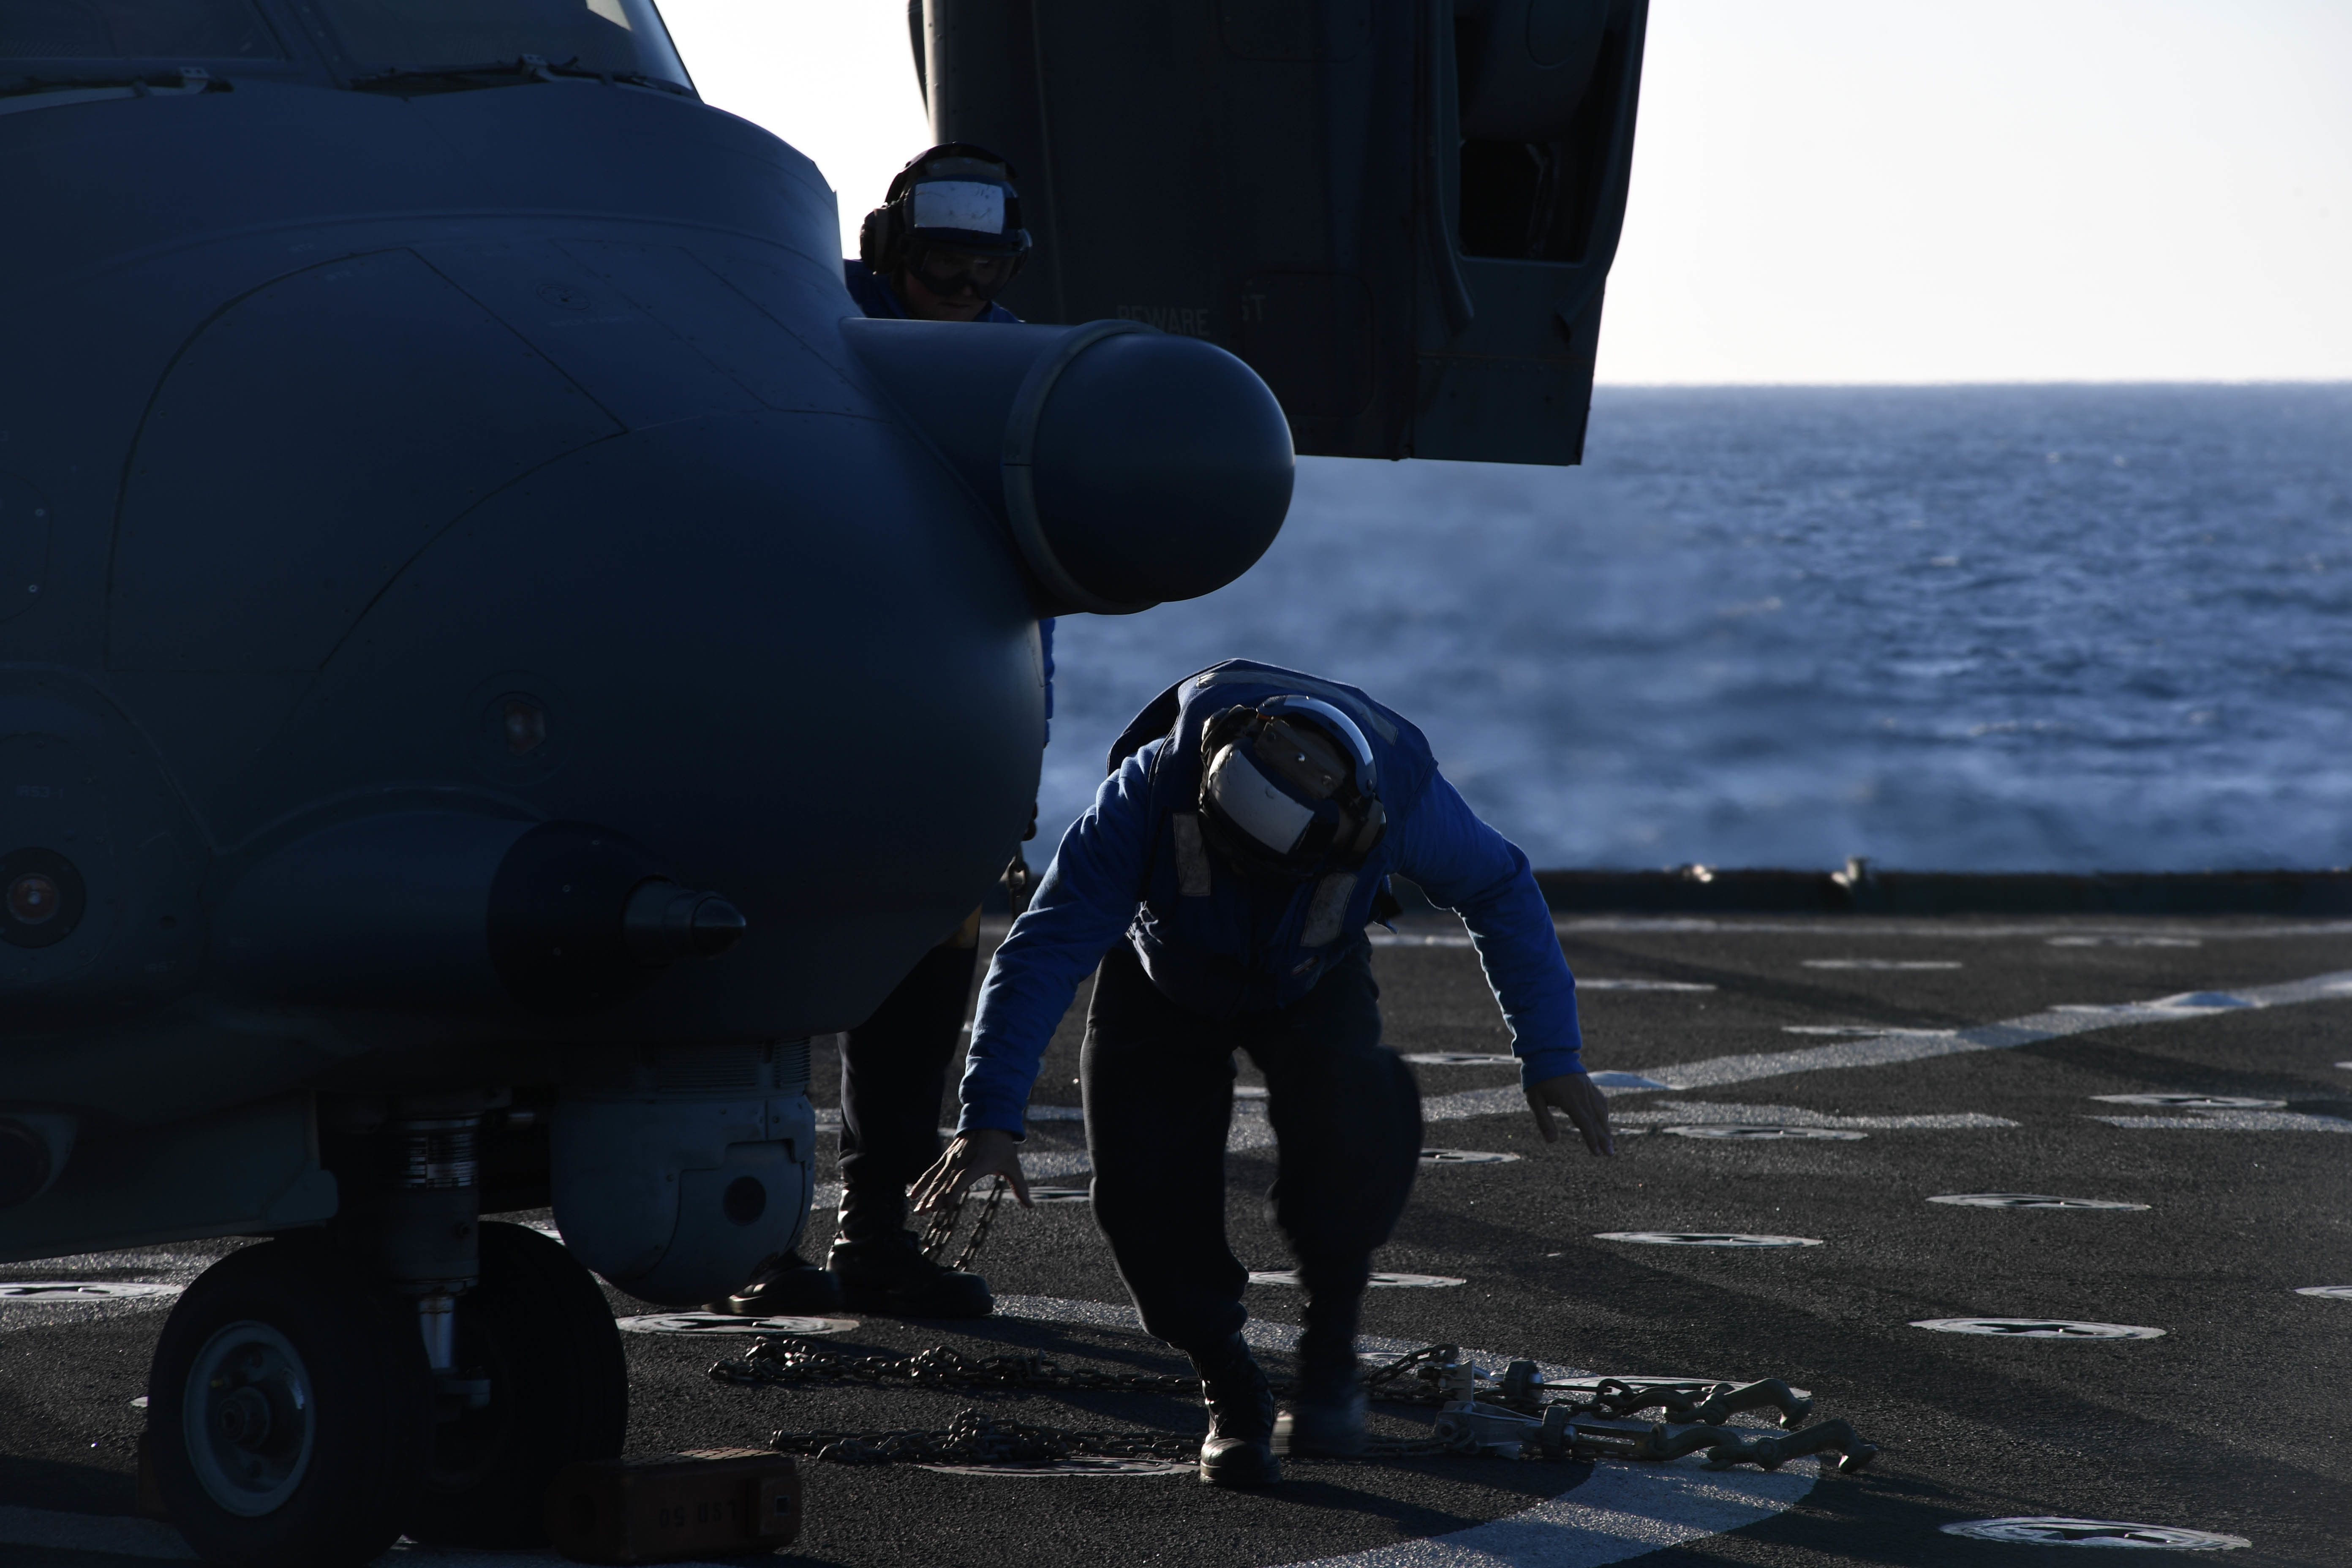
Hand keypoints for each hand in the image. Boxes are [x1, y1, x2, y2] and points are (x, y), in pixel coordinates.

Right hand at [910, 1128, 1032, 1212]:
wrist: (989, 1120)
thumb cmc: (1002, 1146)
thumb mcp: (1012, 1165)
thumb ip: (1019, 1186)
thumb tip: (1030, 1206)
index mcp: (980, 1162)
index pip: (964, 1178)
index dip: (954, 1191)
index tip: (946, 1205)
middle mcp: (963, 1160)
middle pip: (947, 1181)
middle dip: (936, 1197)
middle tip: (927, 1211)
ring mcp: (953, 1158)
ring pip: (937, 1178)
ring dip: (926, 1193)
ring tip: (918, 1209)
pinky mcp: (946, 1157)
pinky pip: (932, 1170)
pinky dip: (922, 1182)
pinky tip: (912, 1195)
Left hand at [1525, 1071, 1613, 1154]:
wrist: (1547, 1052)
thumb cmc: (1538, 1077)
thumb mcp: (1535, 1099)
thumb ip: (1544, 1121)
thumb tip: (1551, 1141)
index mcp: (1569, 1099)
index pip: (1584, 1122)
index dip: (1591, 1139)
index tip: (1597, 1153)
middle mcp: (1582, 1094)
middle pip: (1596, 1119)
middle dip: (1604, 1138)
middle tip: (1610, 1154)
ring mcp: (1587, 1088)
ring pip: (1601, 1110)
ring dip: (1606, 1127)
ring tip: (1609, 1142)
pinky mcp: (1589, 1083)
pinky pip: (1600, 1100)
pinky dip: (1604, 1113)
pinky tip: (1604, 1121)